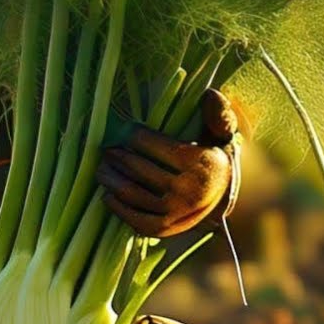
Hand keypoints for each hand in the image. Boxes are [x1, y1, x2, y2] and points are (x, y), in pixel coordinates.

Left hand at [96, 89, 241, 237]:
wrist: (221, 202)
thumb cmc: (212, 161)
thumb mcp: (221, 137)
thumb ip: (217, 115)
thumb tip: (209, 93)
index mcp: (201, 164)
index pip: (154, 145)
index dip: (134, 136)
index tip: (125, 131)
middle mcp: (188, 191)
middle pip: (138, 168)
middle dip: (116, 155)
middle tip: (106, 149)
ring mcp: (174, 213)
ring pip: (130, 192)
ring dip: (109, 178)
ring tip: (102, 168)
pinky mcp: (163, 229)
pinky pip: (131, 217)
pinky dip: (115, 204)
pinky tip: (108, 193)